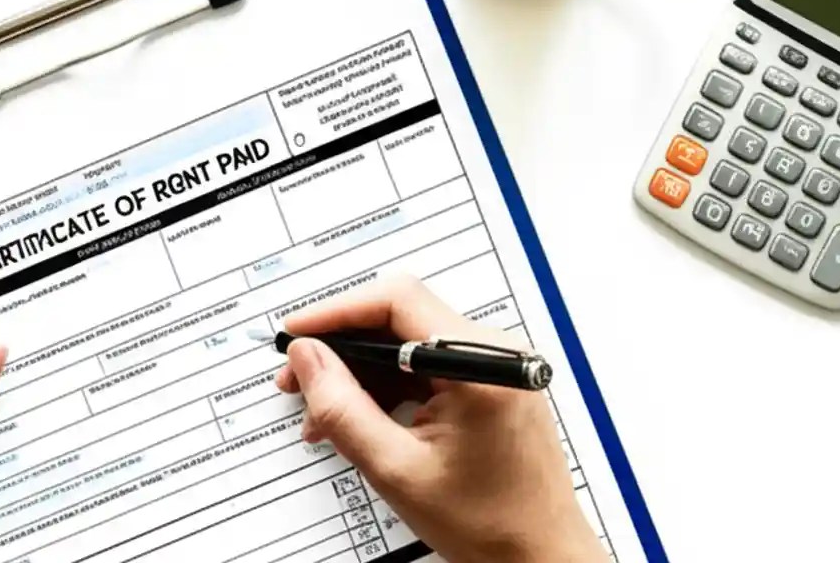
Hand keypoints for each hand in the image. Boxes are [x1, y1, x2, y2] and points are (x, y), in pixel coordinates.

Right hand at [275, 275, 606, 562]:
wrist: (541, 558)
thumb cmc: (491, 525)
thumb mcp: (396, 468)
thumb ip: (343, 408)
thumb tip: (308, 357)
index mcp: (480, 366)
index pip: (397, 302)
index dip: (336, 312)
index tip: (297, 333)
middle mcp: (494, 353)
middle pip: (399, 319)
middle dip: (342, 348)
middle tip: (298, 378)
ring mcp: (494, 367)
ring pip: (407, 344)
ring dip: (360, 373)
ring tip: (323, 414)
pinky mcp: (488, 383)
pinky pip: (425, 367)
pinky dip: (387, 387)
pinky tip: (359, 418)